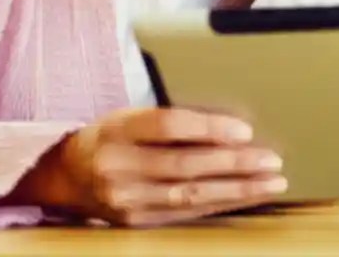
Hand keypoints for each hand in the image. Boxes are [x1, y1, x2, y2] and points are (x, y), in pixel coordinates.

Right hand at [14, 107, 286, 226]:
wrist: (67, 177)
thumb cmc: (112, 137)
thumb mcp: (130, 116)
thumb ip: (170, 121)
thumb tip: (229, 125)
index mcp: (117, 130)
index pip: (168, 126)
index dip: (209, 128)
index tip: (245, 130)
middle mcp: (119, 167)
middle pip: (185, 165)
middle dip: (235, 164)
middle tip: (271, 160)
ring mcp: (126, 199)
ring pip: (190, 195)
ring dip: (237, 189)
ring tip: (272, 182)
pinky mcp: (137, 221)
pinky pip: (187, 213)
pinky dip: (221, 203)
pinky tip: (248, 196)